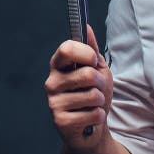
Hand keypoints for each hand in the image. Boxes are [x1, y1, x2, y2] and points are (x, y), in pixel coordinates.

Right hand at [44, 24, 112, 149]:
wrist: (93, 126)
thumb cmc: (94, 93)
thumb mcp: (97, 69)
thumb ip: (92, 50)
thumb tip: (87, 27)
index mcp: (59, 66)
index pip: (66, 49)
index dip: (85, 53)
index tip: (93, 60)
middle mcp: (52, 82)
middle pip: (87, 74)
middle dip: (101, 82)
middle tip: (97, 88)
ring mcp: (53, 102)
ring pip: (92, 95)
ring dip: (100, 100)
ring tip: (93, 104)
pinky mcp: (60, 121)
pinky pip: (92, 113)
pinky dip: (99, 115)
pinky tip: (90, 117)